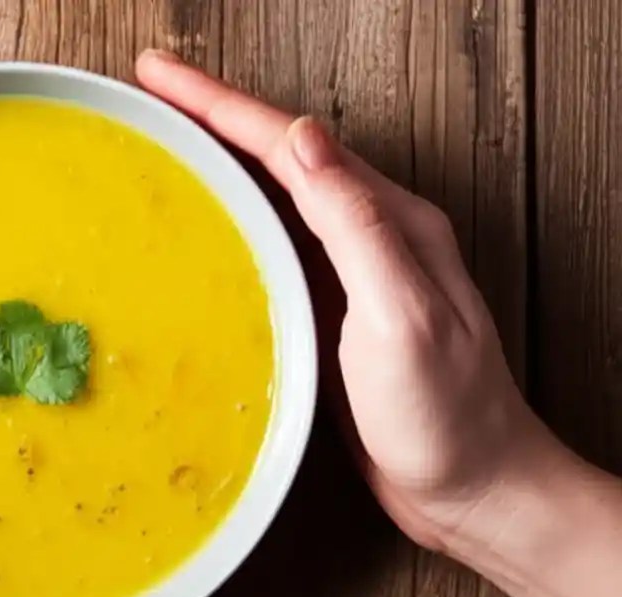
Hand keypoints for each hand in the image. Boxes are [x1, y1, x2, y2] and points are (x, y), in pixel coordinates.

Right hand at [134, 49, 564, 550]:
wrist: (475, 491)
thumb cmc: (445, 414)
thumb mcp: (401, 312)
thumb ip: (357, 224)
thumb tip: (304, 138)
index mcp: (388, 222)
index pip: (291, 145)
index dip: (220, 105)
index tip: (159, 77)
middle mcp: (370, 235)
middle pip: (278, 157)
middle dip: (212, 118)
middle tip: (150, 95)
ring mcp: (351, 274)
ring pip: (273, 197)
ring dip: (220, 162)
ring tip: (166, 141)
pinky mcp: (332, 313)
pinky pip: (273, 245)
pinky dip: (233, 219)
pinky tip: (206, 225)